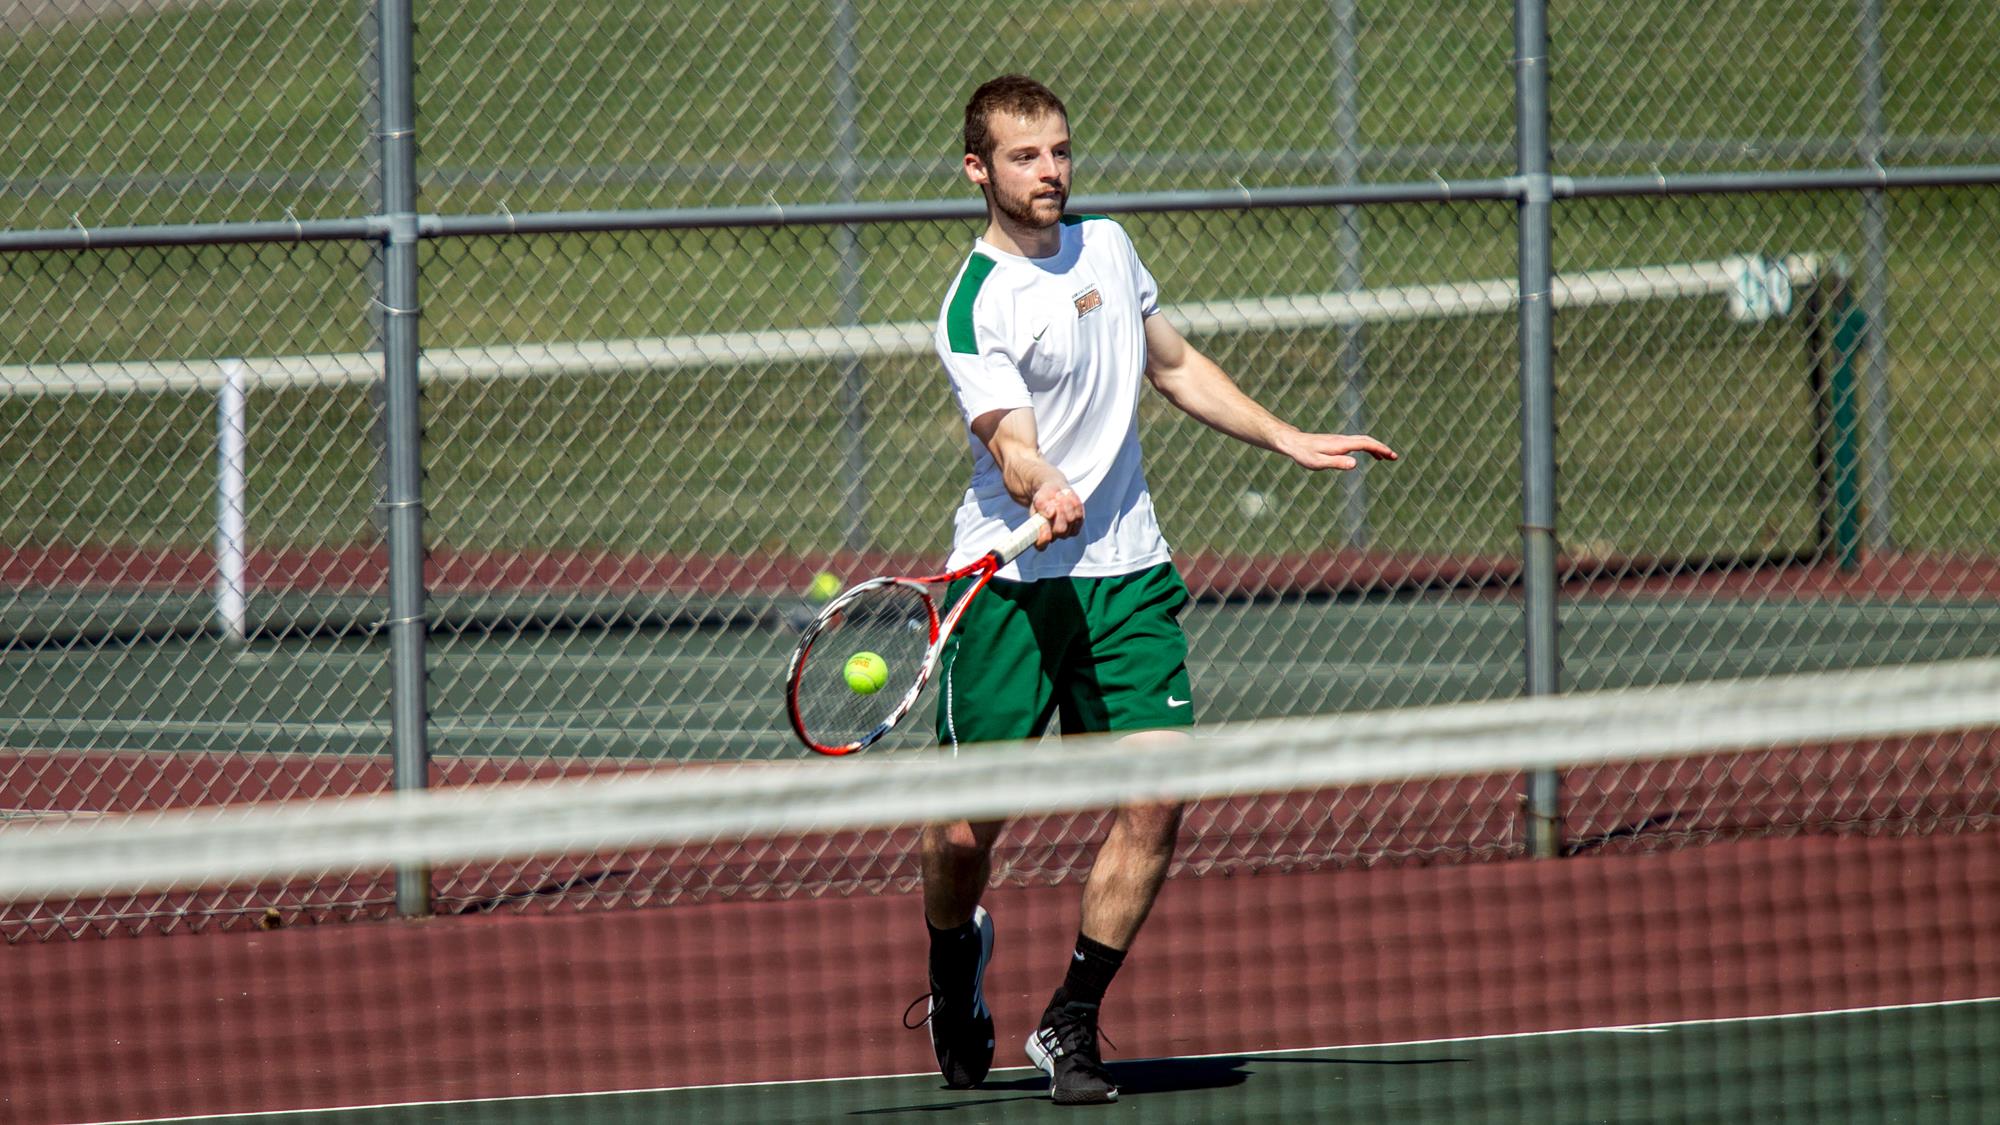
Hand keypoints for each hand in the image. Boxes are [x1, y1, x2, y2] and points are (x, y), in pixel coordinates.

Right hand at [1029, 481, 1084, 547]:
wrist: (1054, 492)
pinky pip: (1079, 514)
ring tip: (1059, 495)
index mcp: (1039, 533)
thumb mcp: (1039, 498)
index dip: (1043, 537)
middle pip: (1060, 529)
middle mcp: (1054, 535)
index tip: (1044, 523)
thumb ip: (1041, 505)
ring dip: (1066, 504)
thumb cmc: (1044, 497)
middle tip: (1054, 500)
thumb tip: (1050, 513)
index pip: (1041, 544)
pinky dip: (1074, 503)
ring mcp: (1067, 531)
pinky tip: (1068, 497)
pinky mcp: (1078, 524)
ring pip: (1071, 519)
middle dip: (1059, 512)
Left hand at [1275, 431, 1397, 471]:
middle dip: (1382, 448)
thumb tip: (1355, 464)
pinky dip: (1367, 448)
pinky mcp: (1337, 443)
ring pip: (1363, 441)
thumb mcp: (1319, 462)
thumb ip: (1337, 463)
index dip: (1380, 449)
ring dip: (1376, 448)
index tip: (1391, 455)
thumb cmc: (1304, 454)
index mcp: (1341, 444)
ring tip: (1387, 457)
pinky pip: (1356, 443)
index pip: (1365, 444)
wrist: (1293, 442)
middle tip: (1395, 457)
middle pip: (1367, 441)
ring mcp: (1340, 440)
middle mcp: (1343, 440)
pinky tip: (1368, 456)